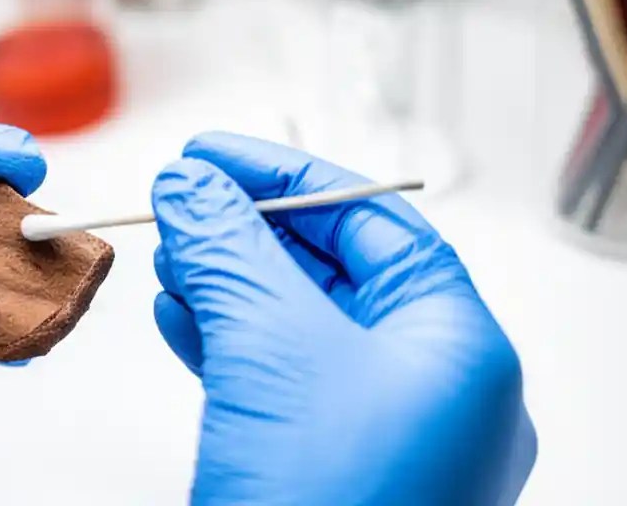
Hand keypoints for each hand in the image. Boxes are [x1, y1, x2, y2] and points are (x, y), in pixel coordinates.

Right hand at [151, 133, 535, 504]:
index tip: (213, 154)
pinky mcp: (325, 471)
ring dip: (229, 282)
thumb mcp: (272, 354)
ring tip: (169, 255)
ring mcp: (380, 437)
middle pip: (335, 271)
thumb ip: (232, 254)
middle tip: (181, 197)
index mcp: (457, 349)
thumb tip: (194, 186)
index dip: (287, 176)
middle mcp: (431, 390)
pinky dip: (225, 341)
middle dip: (248, 229)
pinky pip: (278, 382)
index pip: (374, 224)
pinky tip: (178, 316)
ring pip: (299, 327)